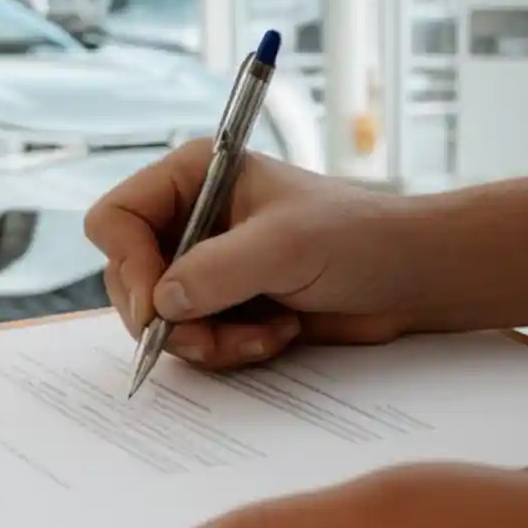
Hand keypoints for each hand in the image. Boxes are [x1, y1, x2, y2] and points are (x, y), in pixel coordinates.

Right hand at [84, 138, 413, 367]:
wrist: (412, 280)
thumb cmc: (359, 238)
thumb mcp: (286, 246)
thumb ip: (217, 270)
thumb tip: (160, 303)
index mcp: (192, 177)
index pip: (116, 219)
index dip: (127, 264)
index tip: (157, 306)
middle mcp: (187, 218)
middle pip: (127, 277)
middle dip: (168, 317)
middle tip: (209, 337)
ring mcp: (202, 265)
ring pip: (157, 318)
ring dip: (204, 340)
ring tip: (261, 335)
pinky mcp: (221, 305)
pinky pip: (190, 340)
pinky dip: (225, 350)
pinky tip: (272, 336)